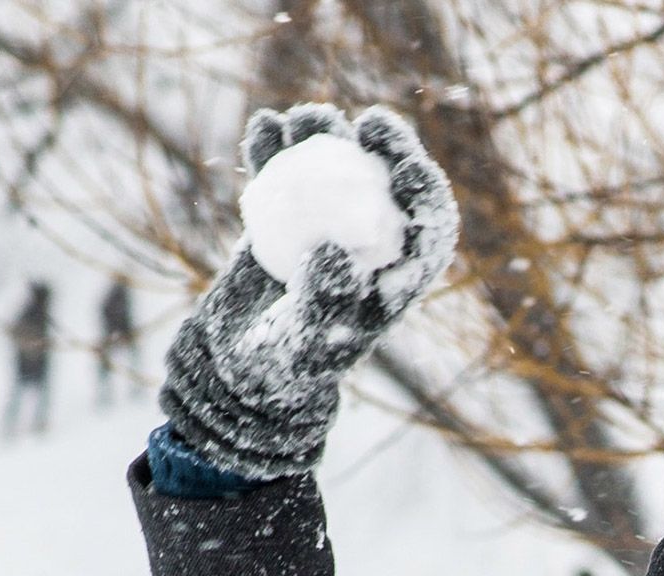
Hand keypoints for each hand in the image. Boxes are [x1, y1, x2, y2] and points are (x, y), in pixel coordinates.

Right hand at [159, 102, 458, 478]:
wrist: (235, 370)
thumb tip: (335, 249)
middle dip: (385, 149)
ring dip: (326, 139)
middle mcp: (368, 248)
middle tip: (369, 123)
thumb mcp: (305, 346)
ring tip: (303, 119)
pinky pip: (285, 177)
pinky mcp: (288, 221)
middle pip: (387, 186)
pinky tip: (264, 127)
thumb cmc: (281, 369)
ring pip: (336, 171)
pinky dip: (275, 152)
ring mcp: (327, 228)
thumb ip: (324, 300)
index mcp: (393, 280)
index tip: (407, 166)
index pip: (427, 228)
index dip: (425, 193)